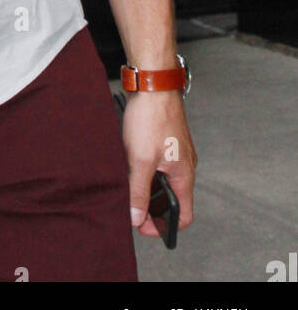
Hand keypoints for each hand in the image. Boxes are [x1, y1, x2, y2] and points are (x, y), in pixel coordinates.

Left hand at [123, 90, 196, 235]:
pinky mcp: (165, 141)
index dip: (163, 226)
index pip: (184, 215)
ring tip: (126, 183)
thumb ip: (138, 192)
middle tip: (129, 206)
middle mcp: (183, 166)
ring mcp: (175, 152)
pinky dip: (144, 170)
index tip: (142, 225)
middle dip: (151, 207)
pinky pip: (157, 164)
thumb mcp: (140, 160)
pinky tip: (127, 162)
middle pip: (171, 199)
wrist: (152, 83)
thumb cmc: (152, 118)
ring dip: (145, 186)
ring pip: (162, 180)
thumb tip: (136, 218)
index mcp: (184, 175)